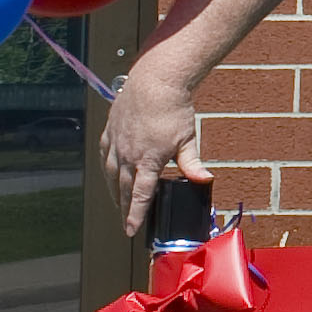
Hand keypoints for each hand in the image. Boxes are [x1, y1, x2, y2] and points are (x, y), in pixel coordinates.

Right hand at [101, 57, 209, 237]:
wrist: (154, 81)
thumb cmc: (173, 109)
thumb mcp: (187, 139)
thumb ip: (193, 164)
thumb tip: (205, 180)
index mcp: (148, 160)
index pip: (140, 195)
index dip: (135, 215)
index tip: (131, 230)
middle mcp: (128, 154)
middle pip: (122, 189)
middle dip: (124, 208)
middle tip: (126, 223)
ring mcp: (116, 143)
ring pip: (110, 174)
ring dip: (113, 191)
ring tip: (118, 204)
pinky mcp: (110, 132)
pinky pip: (105, 156)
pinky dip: (107, 169)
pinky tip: (109, 175)